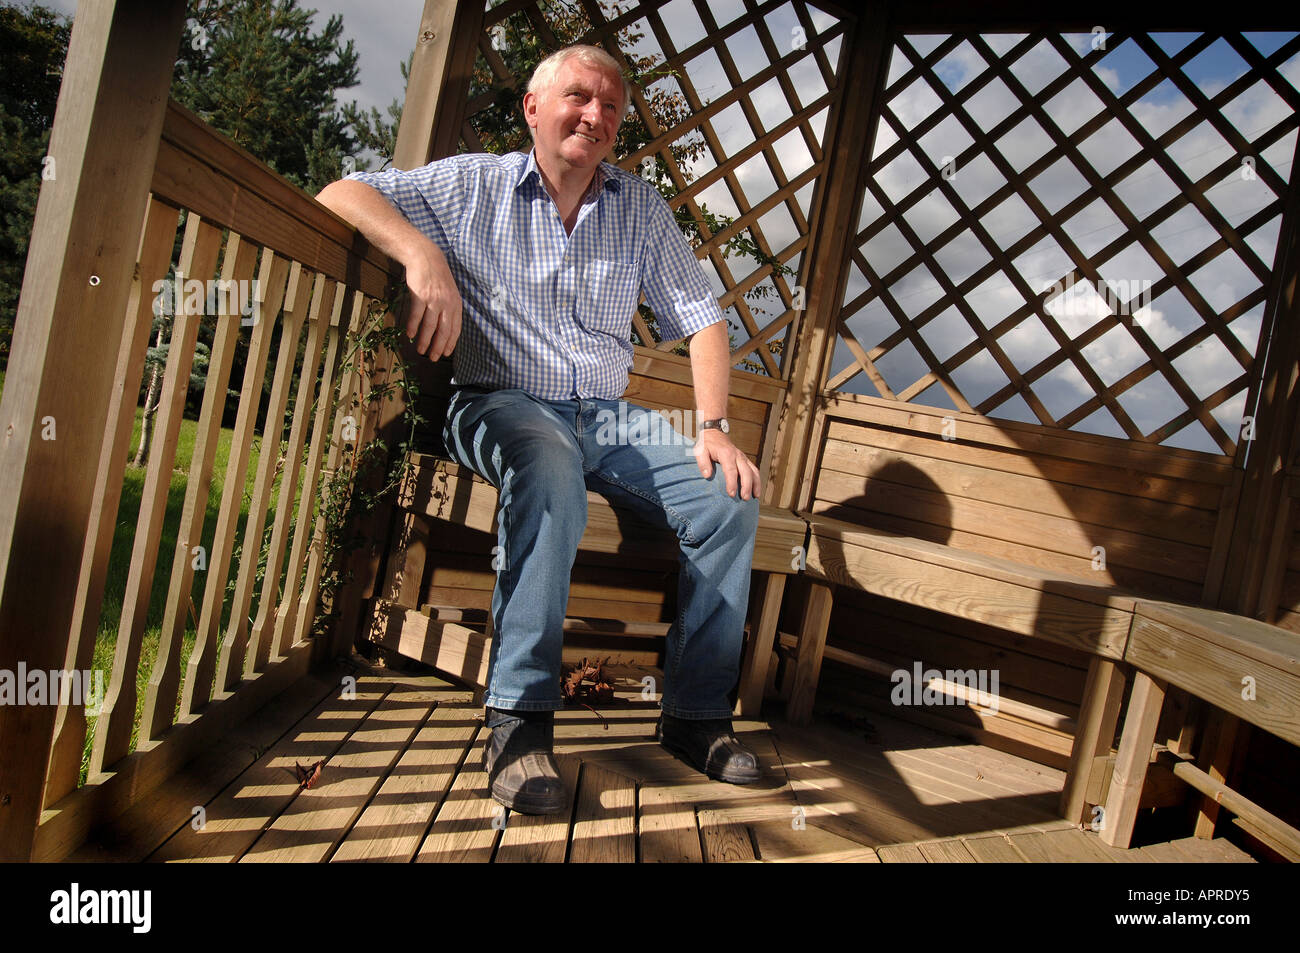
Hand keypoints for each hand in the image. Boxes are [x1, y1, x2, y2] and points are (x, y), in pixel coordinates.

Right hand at [401, 242, 461, 360]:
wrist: (425, 257)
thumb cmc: (437, 277)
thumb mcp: (449, 293)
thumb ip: (449, 309)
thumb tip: (445, 329)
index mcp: (456, 304)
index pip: (455, 329)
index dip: (450, 343)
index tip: (445, 354)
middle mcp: (447, 303)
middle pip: (443, 331)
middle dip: (438, 347)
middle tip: (433, 358)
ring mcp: (434, 299)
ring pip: (430, 326)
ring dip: (425, 340)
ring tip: (420, 351)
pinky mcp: (420, 295)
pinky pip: (416, 315)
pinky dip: (413, 326)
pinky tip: (410, 335)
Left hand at [693, 428, 761, 499]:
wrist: (714, 433)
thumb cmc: (707, 444)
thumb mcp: (700, 450)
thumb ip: (703, 462)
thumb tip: (707, 475)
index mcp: (726, 454)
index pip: (731, 470)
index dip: (732, 483)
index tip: (731, 494)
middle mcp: (737, 455)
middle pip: (745, 472)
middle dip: (746, 486)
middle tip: (744, 498)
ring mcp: (743, 458)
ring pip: (753, 471)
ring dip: (755, 484)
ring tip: (755, 497)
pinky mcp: (745, 460)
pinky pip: (754, 470)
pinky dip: (757, 481)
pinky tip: (756, 491)